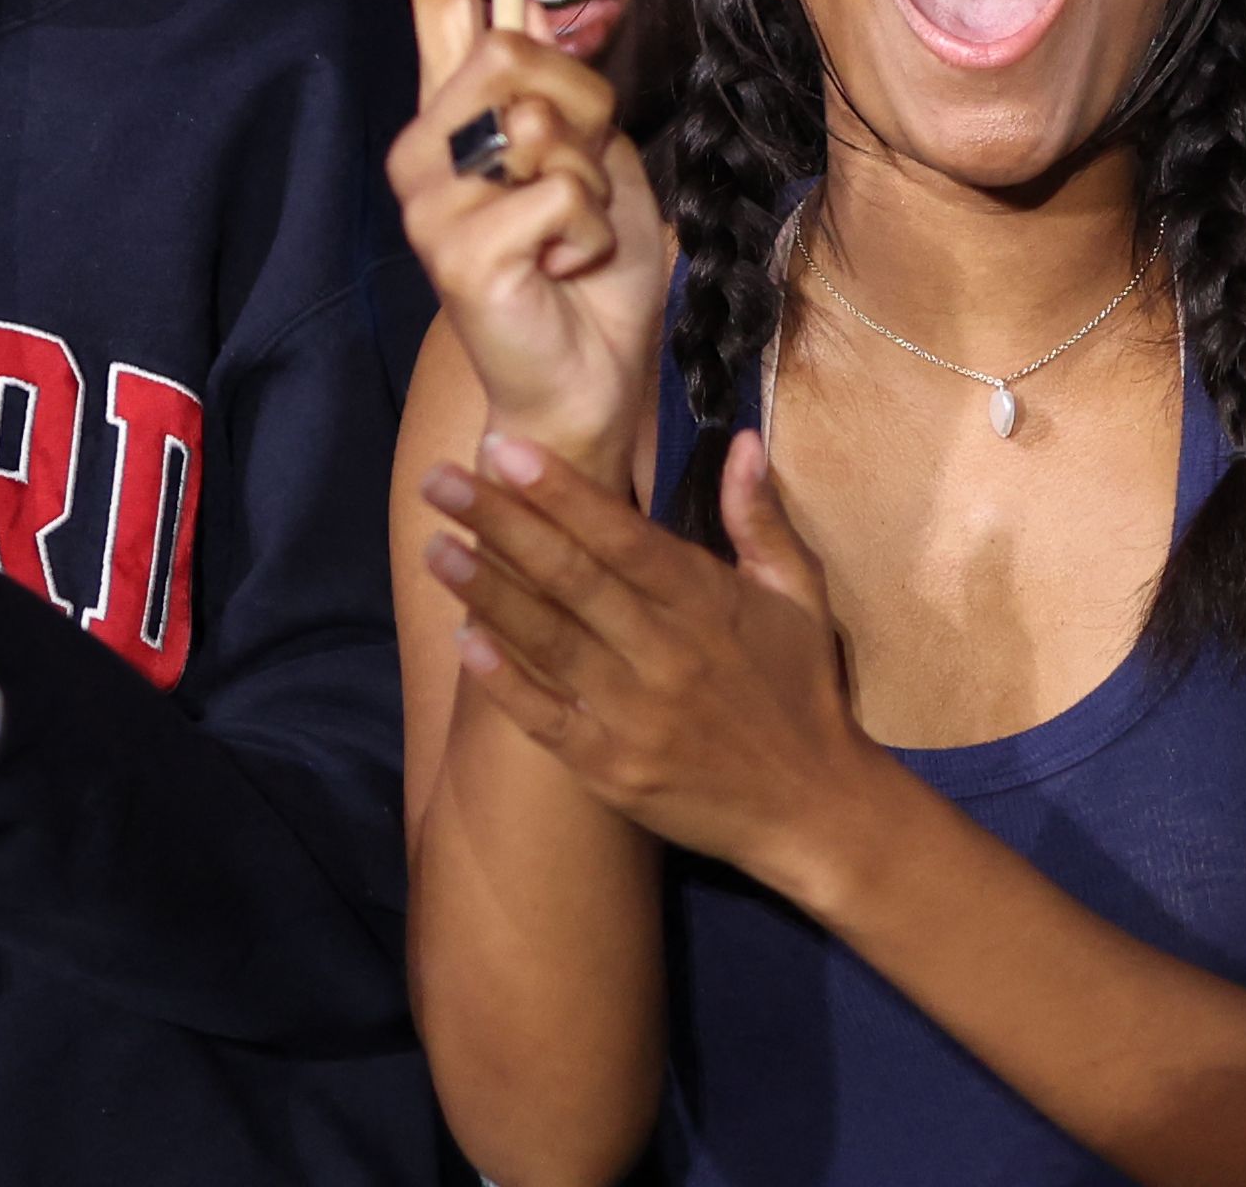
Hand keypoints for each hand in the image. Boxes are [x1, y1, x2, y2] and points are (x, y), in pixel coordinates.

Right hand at [385, 0, 666, 479]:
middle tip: (585, 169)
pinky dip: (589, 229)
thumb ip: (555, 87)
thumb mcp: (592, 153)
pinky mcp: (452, 253)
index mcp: (452, 115)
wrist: (588, 381)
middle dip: (582, 98)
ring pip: (540, 116)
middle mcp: (422, 148)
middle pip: (512, 46)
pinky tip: (563, 269)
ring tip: (572, 231)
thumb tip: (535, 4)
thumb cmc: (591, 269)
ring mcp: (427, 201)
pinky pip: (558, 189)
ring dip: (591, 174)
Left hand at [425, 431, 889, 906]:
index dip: (561, 491)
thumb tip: (742, 439)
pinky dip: (504, 683)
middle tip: (438, 481)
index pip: (622, 535)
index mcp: (705, 602)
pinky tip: (462, 643)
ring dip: (486, 593)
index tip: (504, 448)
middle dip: (500, 525)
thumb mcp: (799, 594)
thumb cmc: (800, 687)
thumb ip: (760, 518)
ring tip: (434, 548)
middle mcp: (664, 653)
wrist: (811, 806)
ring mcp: (634, 715)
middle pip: (571, 579)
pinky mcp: (612, 770)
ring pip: (549, 642)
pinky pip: (547, 720)